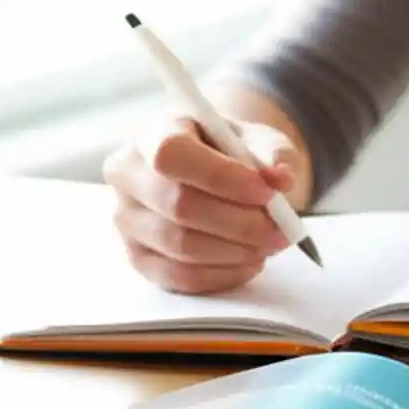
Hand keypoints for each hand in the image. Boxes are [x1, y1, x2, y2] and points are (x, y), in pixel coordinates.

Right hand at [103, 116, 298, 294]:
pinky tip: (250, 263)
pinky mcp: (138, 257)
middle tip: (281, 230)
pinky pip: (179, 277)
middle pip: (179, 206)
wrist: (217, 174)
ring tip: (270, 244)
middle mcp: (128, 174)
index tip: (267, 192)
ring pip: (180, 246)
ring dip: (236, 252)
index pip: (171, 154)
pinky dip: (223, 275)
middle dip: (240, 223)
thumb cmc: (235, 153)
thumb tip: (280, 180)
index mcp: (154, 131)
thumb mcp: (261, 140)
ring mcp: (127, 219)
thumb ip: (274, 155)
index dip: (222, 177)